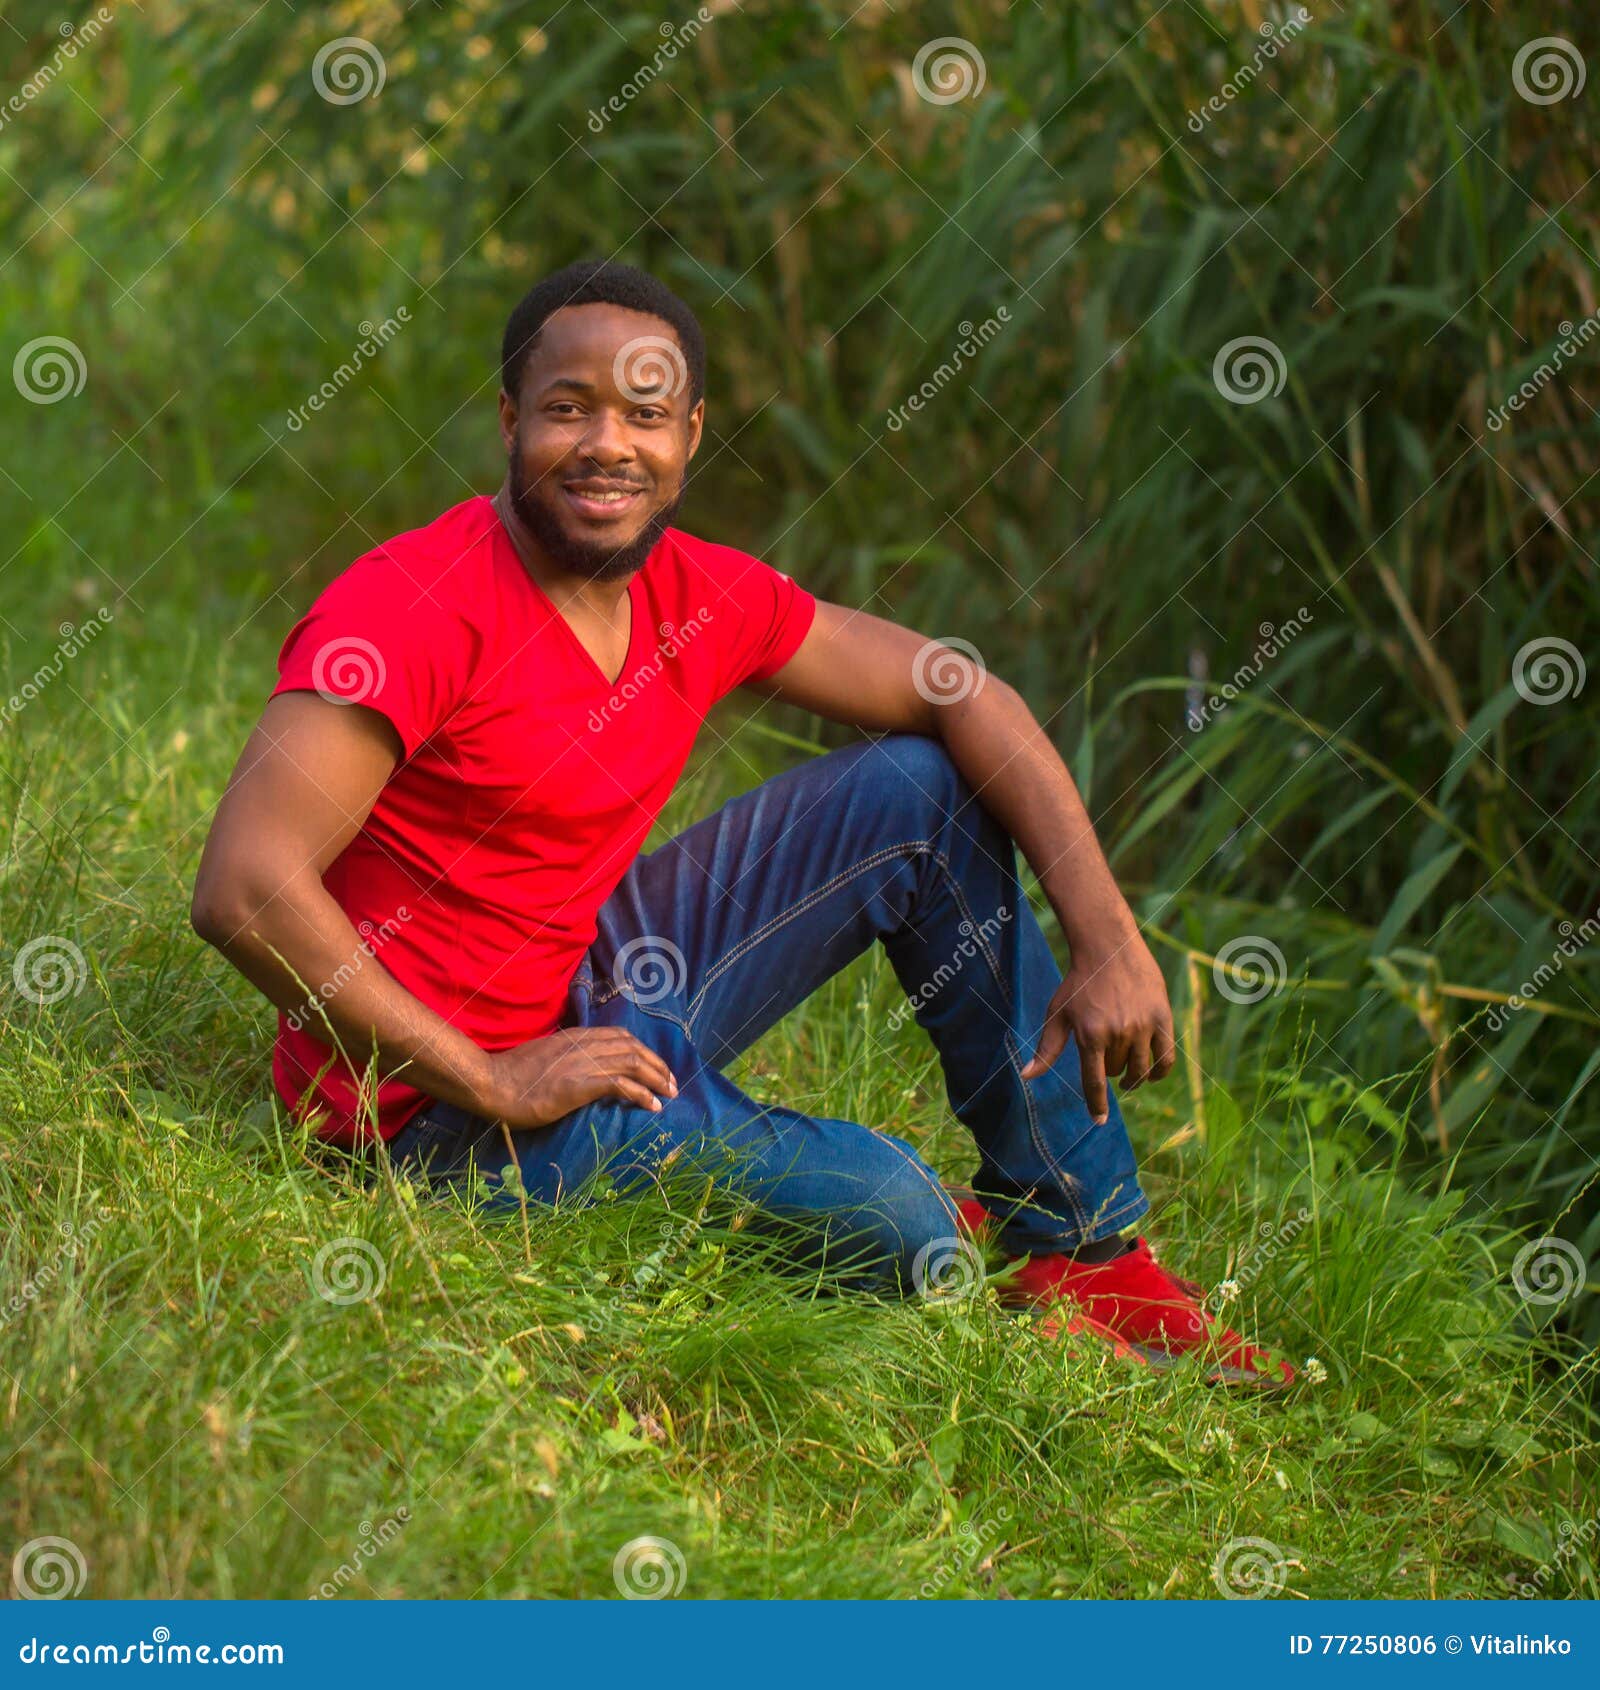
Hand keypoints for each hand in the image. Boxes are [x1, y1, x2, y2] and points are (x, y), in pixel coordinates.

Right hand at [481, 1028, 678, 1128]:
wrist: (491, 1083)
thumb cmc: (512, 1076)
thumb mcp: (544, 1056)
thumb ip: (566, 1057)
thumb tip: (580, 1069)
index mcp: (576, 1036)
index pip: (621, 1037)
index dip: (644, 1051)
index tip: (656, 1067)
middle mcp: (583, 1044)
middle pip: (633, 1048)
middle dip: (657, 1065)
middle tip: (672, 1084)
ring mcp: (582, 1062)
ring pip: (633, 1062)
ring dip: (657, 1079)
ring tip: (670, 1094)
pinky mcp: (579, 1084)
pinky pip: (621, 1084)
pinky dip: (642, 1094)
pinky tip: (652, 1106)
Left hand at [1020, 934, 1174, 1123]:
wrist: (1108, 947)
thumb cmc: (1078, 982)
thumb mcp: (1058, 1014)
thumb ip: (1047, 1049)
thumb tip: (1026, 1076)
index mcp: (1090, 1035)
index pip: (1094, 1082)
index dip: (1096, 1105)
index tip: (1098, 1120)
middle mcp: (1118, 1033)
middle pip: (1117, 1073)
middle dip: (1109, 1073)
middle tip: (1105, 1061)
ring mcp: (1142, 1026)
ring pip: (1141, 1069)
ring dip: (1133, 1077)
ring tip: (1127, 1077)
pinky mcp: (1162, 1018)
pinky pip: (1167, 1057)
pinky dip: (1160, 1072)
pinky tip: (1151, 1075)